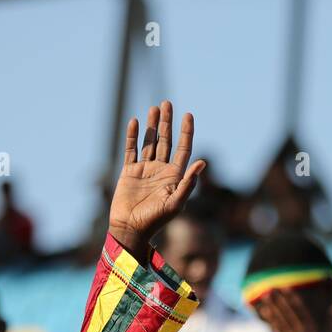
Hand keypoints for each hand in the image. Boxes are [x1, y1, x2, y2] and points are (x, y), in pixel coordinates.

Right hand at [107, 101, 205, 258]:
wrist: (131, 229)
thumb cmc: (155, 220)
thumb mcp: (175, 203)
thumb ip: (188, 183)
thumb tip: (202, 162)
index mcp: (174, 176)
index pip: (183, 149)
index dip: (186, 132)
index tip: (188, 115)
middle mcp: (161, 170)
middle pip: (166, 141)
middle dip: (167, 122)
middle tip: (167, 103)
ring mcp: (145, 170)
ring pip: (149, 142)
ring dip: (151, 125)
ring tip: (154, 107)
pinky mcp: (129, 172)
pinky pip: (131, 150)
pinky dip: (133, 136)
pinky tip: (135, 122)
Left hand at [256, 289, 327, 331]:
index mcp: (312, 326)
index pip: (300, 308)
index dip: (292, 297)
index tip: (285, 288)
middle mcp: (301, 331)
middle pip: (287, 313)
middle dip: (278, 300)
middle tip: (269, 290)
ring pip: (280, 322)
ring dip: (271, 310)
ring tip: (264, 301)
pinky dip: (271, 326)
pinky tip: (265, 318)